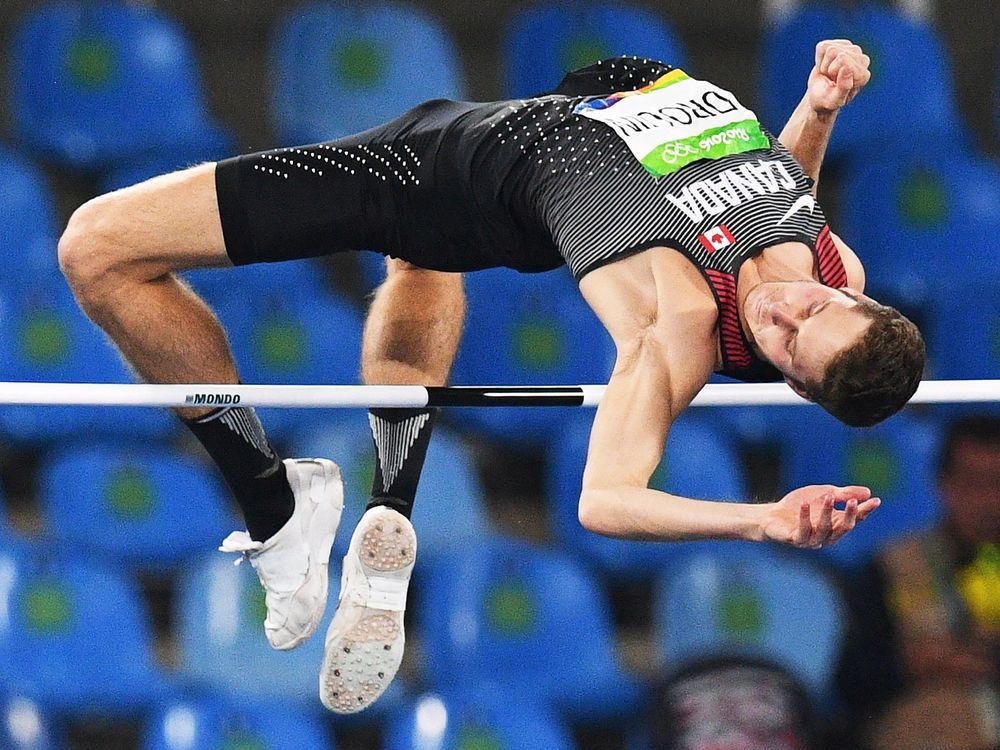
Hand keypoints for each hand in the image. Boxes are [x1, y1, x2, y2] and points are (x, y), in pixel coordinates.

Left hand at [760, 485, 879, 547]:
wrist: (773, 514)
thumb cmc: (801, 504)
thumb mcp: (823, 493)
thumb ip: (843, 493)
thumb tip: (868, 492)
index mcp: (836, 524)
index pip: (855, 519)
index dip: (865, 511)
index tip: (876, 500)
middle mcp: (827, 535)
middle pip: (844, 527)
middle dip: (850, 515)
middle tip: (852, 501)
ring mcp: (812, 539)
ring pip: (825, 529)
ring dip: (827, 513)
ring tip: (829, 496)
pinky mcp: (796, 540)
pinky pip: (803, 531)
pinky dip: (805, 518)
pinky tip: (805, 504)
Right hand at [806, 40, 871, 115]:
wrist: (819, 97)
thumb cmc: (826, 100)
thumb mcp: (833, 100)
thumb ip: (843, 87)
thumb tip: (847, 68)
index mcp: (862, 74)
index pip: (842, 59)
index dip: (832, 71)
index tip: (833, 83)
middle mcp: (862, 60)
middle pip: (834, 52)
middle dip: (828, 67)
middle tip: (830, 79)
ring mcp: (853, 51)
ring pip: (830, 48)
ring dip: (825, 63)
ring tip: (828, 74)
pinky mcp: (842, 45)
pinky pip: (823, 46)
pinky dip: (820, 58)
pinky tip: (826, 66)